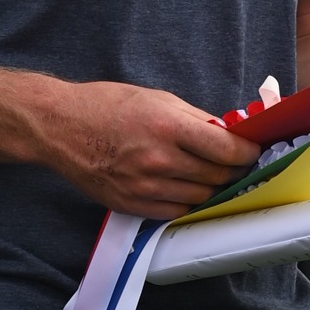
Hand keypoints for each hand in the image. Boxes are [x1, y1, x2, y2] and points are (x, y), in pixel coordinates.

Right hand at [34, 82, 258, 218]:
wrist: (60, 128)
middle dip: (231, 170)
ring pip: (199, 197)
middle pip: (217, 176)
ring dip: (209, 186)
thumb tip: (226, 134)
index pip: (226, 151)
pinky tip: (182, 186)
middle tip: (232, 163)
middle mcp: (158, 160)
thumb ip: (195, 119)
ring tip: (207, 173)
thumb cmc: (105, 106)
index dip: (246, 153)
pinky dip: (185, 200)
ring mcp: (144, 186)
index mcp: (168, 127)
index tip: (250, 151)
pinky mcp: (130, 204)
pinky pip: (174, 210)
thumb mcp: (156, 99)